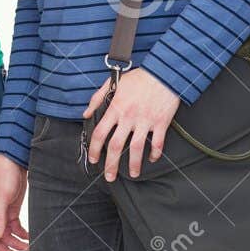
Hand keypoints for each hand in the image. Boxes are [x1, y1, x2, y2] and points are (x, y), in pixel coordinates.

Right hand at [0, 155, 29, 250]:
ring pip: (6, 236)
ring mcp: (1, 214)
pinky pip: (15, 228)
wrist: (14, 162)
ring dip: (16, 243)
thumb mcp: (1, 197)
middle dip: (6, 250)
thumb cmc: (3, 176)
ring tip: (28, 248)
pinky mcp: (10, 211)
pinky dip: (21, 235)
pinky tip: (29, 238)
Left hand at [84, 67, 180, 181]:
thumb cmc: (139, 78)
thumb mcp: (113, 83)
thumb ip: (97, 98)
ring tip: (133, 175)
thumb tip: (85, 114)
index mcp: (115, 108)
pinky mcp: (161, 123)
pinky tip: (151, 159)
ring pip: (137, 149)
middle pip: (116, 146)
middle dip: (111, 165)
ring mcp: (145, 121)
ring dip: (134, 164)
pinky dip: (155, 153)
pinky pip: (157, 143)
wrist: (163, 73)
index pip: (100, 133)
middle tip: (109, 177)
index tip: (94, 159)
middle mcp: (128, 117)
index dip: (95, 149)